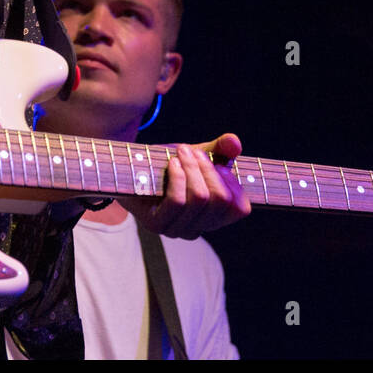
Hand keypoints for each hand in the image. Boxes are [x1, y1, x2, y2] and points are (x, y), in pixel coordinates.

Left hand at [122, 134, 251, 239]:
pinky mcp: (156, 225)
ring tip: (181, 153)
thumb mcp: (200, 153)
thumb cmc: (169, 163)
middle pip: (220, 199)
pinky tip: (173, 163)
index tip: (219, 164)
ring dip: (192, 168)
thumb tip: (235, 143)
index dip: (234, 182)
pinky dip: (178, 176)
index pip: (240, 209)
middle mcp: (198, 228)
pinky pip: (177, 201)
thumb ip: (220, 149)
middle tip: (194, 152)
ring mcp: (177, 229)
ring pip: (199, 198)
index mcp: (213, 218)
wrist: (132, 167)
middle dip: (209, 168)